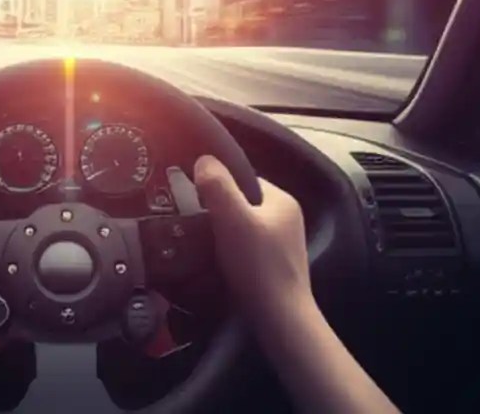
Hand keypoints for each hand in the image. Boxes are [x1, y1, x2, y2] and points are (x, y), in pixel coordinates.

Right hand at [194, 156, 400, 412]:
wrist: (280, 320)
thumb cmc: (259, 266)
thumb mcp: (233, 220)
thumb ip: (218, 187)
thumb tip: (204, 159)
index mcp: (282, 201)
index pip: (244, 179)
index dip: (218, 184)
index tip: (194, 196)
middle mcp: (287, 218)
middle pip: (242, 203)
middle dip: (218, 210)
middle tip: (192, 220)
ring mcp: (283, 244)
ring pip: (243, 227)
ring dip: (222, 232)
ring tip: (199, 241)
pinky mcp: (275, 266)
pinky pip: (246, 248)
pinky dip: (230, 251)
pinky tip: (215, 261)